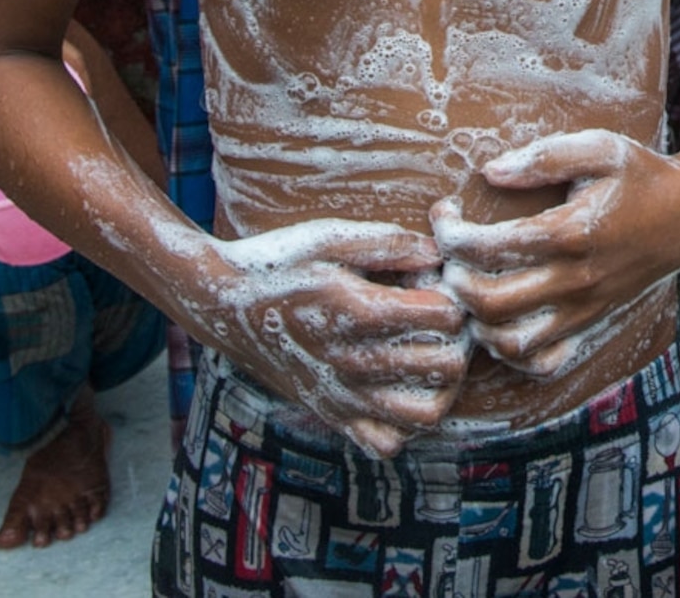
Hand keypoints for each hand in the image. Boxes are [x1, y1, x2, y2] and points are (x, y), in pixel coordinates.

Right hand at [194, 217, 468, 455]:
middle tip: (439, 318)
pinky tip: (402, 387)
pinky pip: (385, 443)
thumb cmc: (281, 261)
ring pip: (425, 415)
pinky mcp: (331, 414)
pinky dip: (405, 423)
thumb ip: (388, 243)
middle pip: (444, 365)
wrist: (223, 304)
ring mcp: (342, 396)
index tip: (433, 281)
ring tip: (429, 355)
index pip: (444, 315)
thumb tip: (438, 253)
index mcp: (357, 312)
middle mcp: (352, 362)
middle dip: (456, 337)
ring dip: (442, 386)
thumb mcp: (330, 236)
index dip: (450, 293)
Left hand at [433, 131, 679, 380]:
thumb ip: (543, 158)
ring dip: (476, 320)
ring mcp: (583, 309)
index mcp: (571, 233)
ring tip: (467, 288)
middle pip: (491, 301)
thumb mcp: (599, 148)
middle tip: (447, 254)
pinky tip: (500, 321)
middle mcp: (575, 279)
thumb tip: (490, 172)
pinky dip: (512, 351)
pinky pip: (543, 361)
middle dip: (453, 279)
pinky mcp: (590, 324)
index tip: (444, 213)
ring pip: (512, 341)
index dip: (450, 233)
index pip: (489, 246)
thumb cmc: (639, 176)